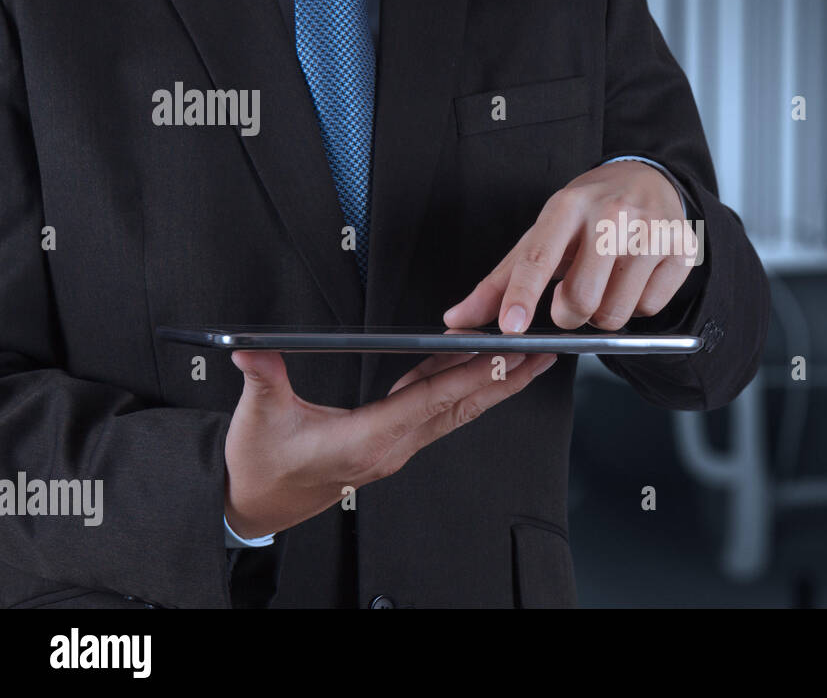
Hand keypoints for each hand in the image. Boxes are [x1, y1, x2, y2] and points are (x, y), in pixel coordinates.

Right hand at [224, 349, 555, 538]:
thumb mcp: (258, 420)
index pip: (432, 401)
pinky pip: (432, 411)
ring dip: (487, 385)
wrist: (255, 505)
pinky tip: (463, 365)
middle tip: (541, 355)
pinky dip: (453, 386)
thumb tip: (254, 351)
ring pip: (452, 412)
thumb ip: (263, 378)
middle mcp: (390, 447)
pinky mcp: (388, 444)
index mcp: (367, 441)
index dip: (471, 376)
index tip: (505, 357)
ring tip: (520, 358)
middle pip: (460, 409)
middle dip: (504, 381)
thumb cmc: (262, 469)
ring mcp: (393, 448)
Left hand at [444, 161, 697, 332]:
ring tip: (606, 285)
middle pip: (581, 300)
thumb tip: (457, 319)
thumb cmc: (588, 213)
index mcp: (568, 205)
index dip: (522, 296)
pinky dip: (637, 307)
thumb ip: (501, 281)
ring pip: (616, 313)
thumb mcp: (543, 233)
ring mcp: (652, 231)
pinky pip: (651, 309)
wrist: (649, 179)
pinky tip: (634, 280)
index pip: (539, 257)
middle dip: (569, 314)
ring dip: (604, 314)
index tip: (510, 328)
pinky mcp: (682, 248)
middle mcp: (612, 214)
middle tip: (571, 300)